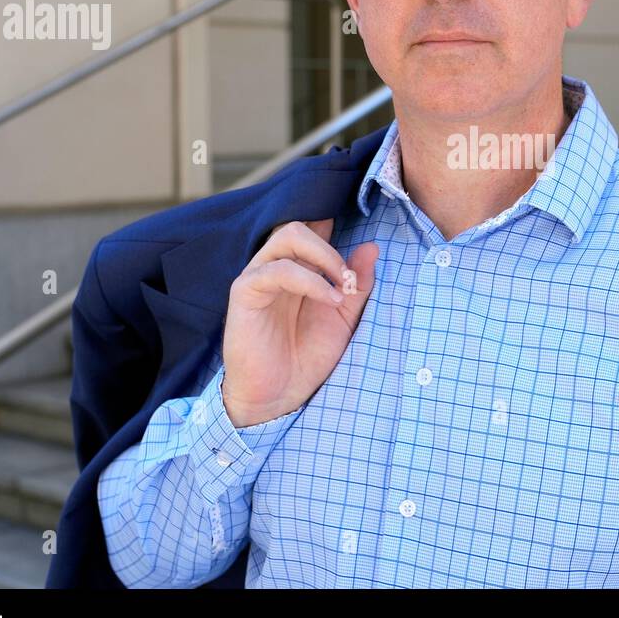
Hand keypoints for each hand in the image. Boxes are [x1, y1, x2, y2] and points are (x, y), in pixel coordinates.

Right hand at [220, 219, 377, 426]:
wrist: (278, 396)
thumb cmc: (308, 356)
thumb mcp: (344, 317)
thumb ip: (357, 284)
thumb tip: (373, 247)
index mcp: (299, 269)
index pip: (311, 228)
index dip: (332, 221)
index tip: (357, 236)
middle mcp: (276, 266)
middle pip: (299, 226)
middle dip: (331, 247)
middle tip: (349, 279)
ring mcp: (259, 276)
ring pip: (288, 236)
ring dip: (324, 257)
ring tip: (343, 288)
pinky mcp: (245, 292)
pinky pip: (277, 269)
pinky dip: (310, 280)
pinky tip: (330, 299)